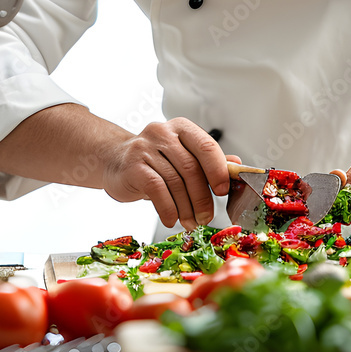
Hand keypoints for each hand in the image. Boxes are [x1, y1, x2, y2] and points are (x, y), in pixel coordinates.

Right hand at [101, 117, 232, 228]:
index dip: (218, 170)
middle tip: (206, 217)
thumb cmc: (154, 161)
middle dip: (202, 197)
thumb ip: (208, 161)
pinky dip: (168, 208)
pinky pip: (156, 189)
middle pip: (191, 168)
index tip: (223, 191)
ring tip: (190, 222)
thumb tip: (237, 167)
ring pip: (175, 182)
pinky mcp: (132, 166)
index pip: (206, 146)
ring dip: (186, 208)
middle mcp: (163, 133)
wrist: (114, 160)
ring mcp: (145, 148)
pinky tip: (171, 219)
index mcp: (181, 128)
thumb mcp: (182, 157)